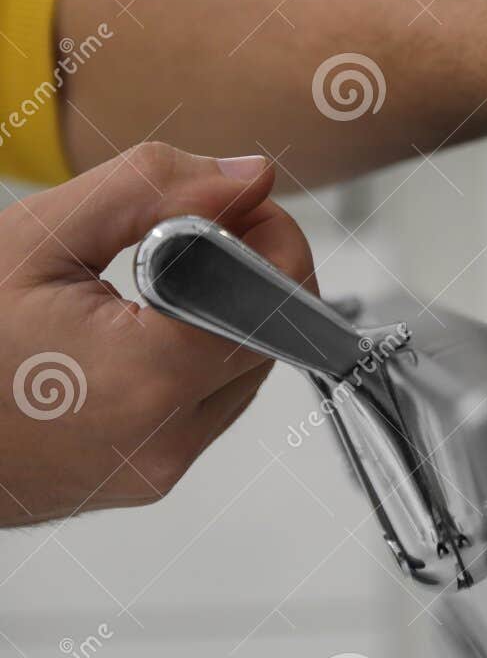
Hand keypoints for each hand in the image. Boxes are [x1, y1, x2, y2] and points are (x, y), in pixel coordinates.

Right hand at [0, 143, 314, 526]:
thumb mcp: (35, 237)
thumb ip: (155, 192)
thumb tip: (251, 176)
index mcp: (146, 382)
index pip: (280, 298)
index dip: (270, 237)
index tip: (230, 206)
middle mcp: (166, 441)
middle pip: (274, 334)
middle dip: (247, 268)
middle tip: (182, 230)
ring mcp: (158, 471)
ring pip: (247, 369)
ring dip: (223, 313)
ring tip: (146, 278)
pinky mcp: (146, 481)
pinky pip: (208, 404)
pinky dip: (192, 355)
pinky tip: (129, 328)